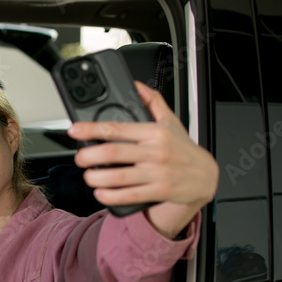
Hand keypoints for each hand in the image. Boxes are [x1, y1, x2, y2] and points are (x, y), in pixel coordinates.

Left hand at [68, 81, 217, 236]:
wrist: (206, 176)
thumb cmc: (183, 150)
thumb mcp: (171, 121)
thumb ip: (153, 102)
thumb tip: (136, 85)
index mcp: (154, 132)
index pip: (117, 128)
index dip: (92, 129)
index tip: (75, 130)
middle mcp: (155, 152)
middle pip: (113, 153)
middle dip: (89, 156)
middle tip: (80, 158)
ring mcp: (157, 172)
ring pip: (118, 177)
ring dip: (96, 178)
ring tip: (89, 176)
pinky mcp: (159, 191)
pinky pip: (129, 195)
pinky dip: (111, 196)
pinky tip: (101, 193)